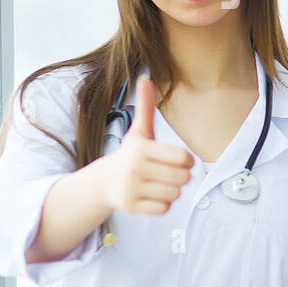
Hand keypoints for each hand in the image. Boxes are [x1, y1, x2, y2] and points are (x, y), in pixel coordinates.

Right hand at [99, 76, 193, 213]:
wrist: (103, 182)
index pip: (184, 158)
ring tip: (156, 183)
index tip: (174, 159)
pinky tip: (150, 195)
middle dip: (179, 176)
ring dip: (171, 190)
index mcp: (141, 149)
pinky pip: (165, 209)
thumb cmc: (130, 154)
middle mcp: (135, 169)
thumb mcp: (139, 131)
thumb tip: (146, 78)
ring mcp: (132, 189)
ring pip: (175, 194)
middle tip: (164, 173)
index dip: (184, 160)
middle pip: (183, 178)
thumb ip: (145, 107)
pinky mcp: (131, 207)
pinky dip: (161, 204)